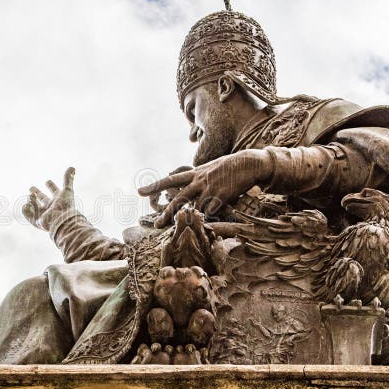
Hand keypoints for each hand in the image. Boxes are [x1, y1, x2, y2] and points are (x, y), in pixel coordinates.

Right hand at [22, 167, 76, 231]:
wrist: (61, 220)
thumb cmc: (65, 206)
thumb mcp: (67, 190)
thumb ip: (68, 179)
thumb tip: (72, 167)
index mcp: (58, 200)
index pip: (54, 191)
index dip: (51, 185)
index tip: (48, 181)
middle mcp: (51, 207)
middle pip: (42, 198)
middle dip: (36, 192)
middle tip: (31, 188)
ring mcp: (43, 214)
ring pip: (34, 205)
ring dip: (31, 199)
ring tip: (31, 196)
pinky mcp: (36, 220)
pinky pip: (27, 213)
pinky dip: (26, 208)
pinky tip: (29, 204)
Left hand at [138, 150, 271, 227]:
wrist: (249, 163)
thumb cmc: (230, 168)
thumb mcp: (210, 169)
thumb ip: (198, 179)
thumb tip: (189, 189)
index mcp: (195, 173)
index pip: (170, 180)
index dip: (154, 186)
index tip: (139, 191)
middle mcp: (199, 180)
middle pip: (178, 199)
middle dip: (166, 213)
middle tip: (156, 224)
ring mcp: (209, 188)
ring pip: (194, 208)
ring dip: (191, 217)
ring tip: (186, 224)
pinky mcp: (221, 196)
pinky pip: (211, 212)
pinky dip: (212, 216)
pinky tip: (216, 216)